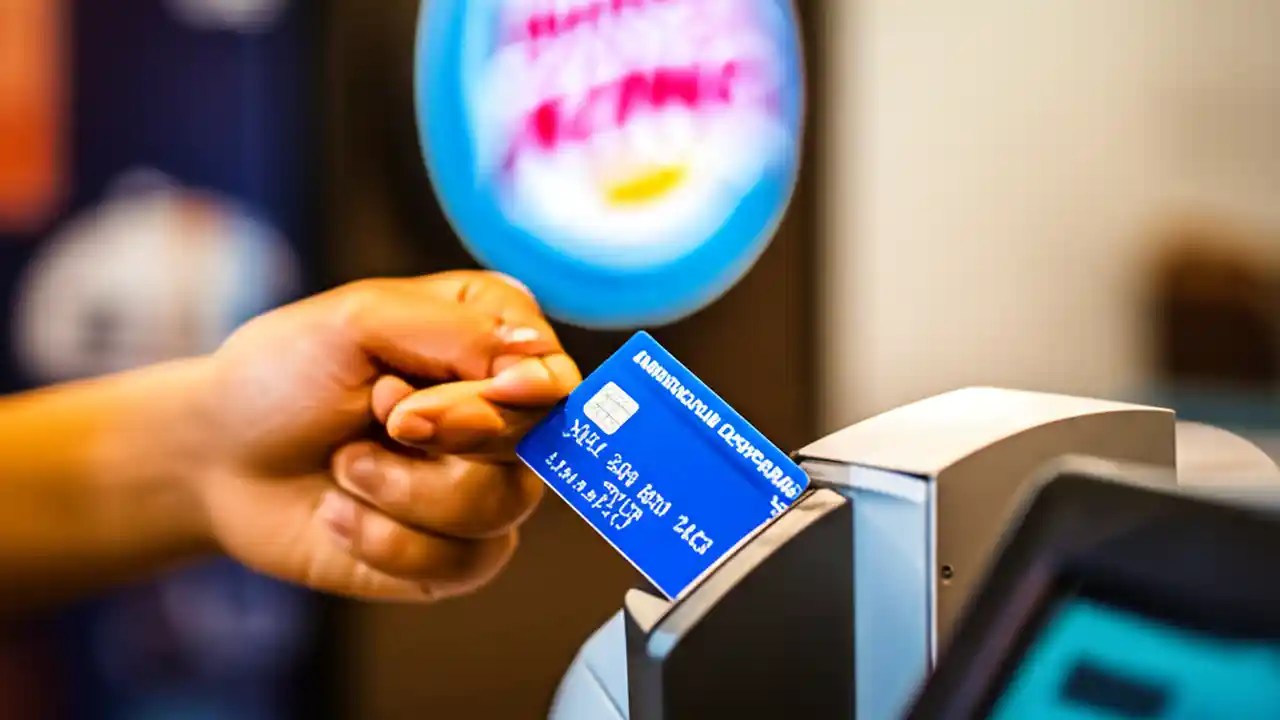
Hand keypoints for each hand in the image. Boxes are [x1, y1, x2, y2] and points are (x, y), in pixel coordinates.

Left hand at [193, 271, 579, 601]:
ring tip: (345, 466)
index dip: (530, 391)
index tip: (496, 390)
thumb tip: (539, 369)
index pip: (553, 372)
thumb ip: (457, 332)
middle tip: (383, 418)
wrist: (214, 460)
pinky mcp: (456, 553)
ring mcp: (481, 487)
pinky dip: (389, 542)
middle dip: (451, 433)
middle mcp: (498, 416)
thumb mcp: (360, 319)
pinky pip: (467, 563)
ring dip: (404, 490)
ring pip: (500, 507)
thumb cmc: (283, 375)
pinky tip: (341, 516)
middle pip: (537, 442)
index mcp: (489, 342)